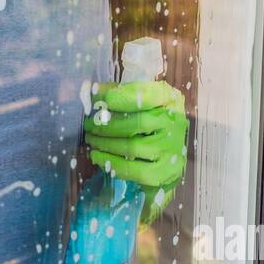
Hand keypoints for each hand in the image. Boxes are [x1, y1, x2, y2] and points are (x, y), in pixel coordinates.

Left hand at [83, 79, 187, 223]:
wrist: (168, 152)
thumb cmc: (149, 121)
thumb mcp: (140, 102)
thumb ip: (119, 94)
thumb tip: (92, 91)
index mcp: (169, 99)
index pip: (146, 95)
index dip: (120, 97)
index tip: (99, 100)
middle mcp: (175, 122)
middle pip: (137, 123)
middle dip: (106, 125)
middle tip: (88, 125)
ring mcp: (172, 149)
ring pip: (133, 147)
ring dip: (106, 144)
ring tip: (91, 141)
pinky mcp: (166, 172)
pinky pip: (135, 171)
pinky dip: (112, 164)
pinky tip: (99, 157)